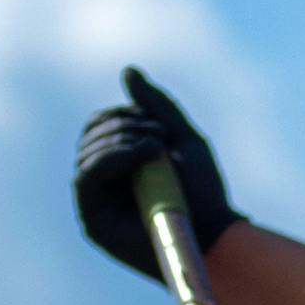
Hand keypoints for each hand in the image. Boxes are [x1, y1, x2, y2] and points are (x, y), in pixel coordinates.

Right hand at [70, 67, 236, 283]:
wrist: (216, 234)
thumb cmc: (204, 192)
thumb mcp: (181, 137)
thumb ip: (155, 105)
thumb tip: (128, 70)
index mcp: (117, 161)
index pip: (100, 123)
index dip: (125, 114)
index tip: (162, 126)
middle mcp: (101, 181)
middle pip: (91, 133)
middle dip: (128, 126)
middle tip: (164, 138)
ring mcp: (95, 201)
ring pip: (90, 151)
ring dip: (126, 140)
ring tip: (160, 151)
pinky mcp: (93, 220)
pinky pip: (89, 175)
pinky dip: (117, 157)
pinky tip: (148, 155)